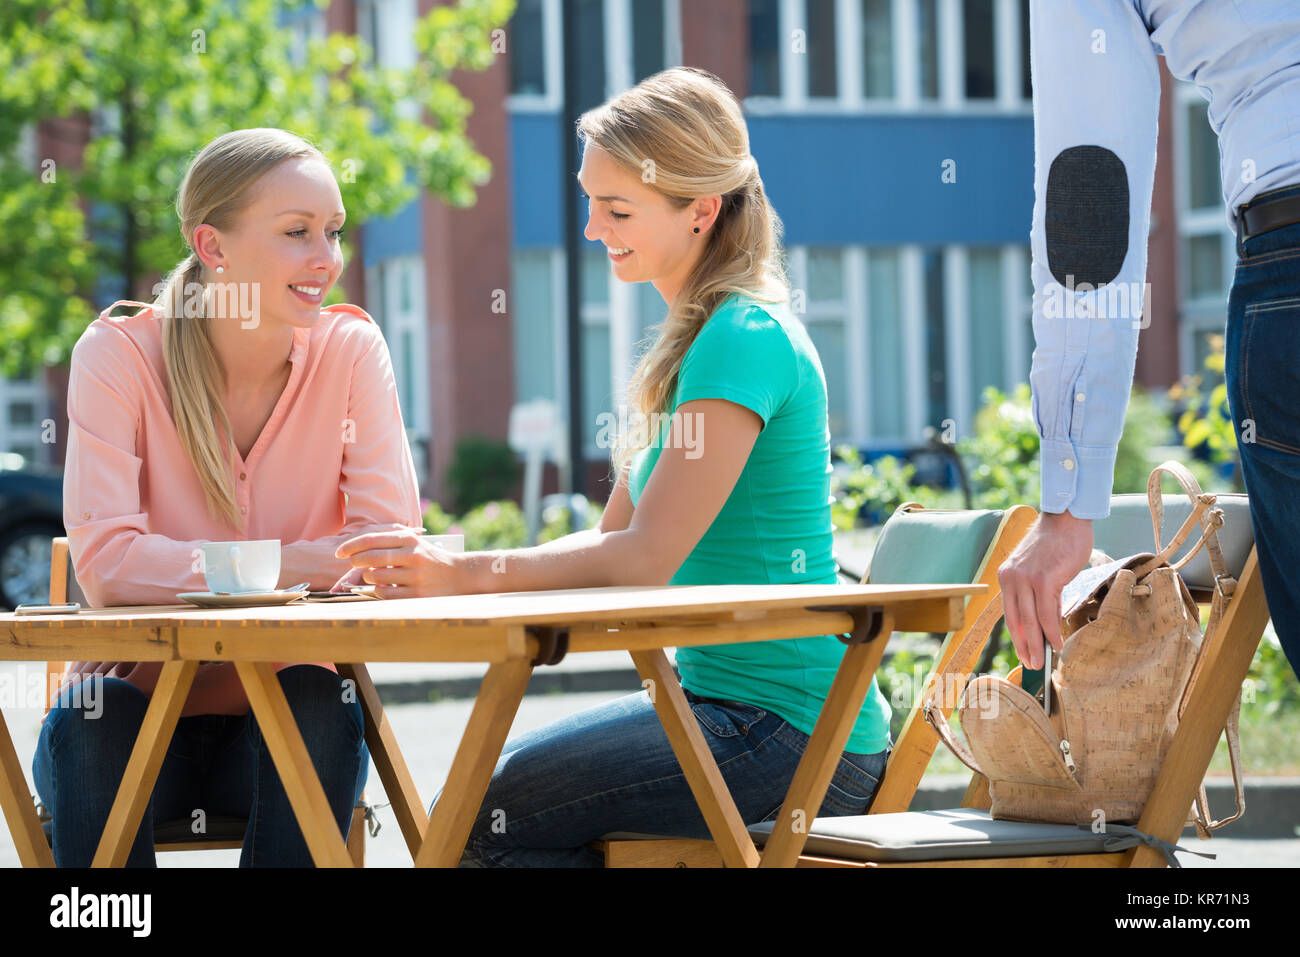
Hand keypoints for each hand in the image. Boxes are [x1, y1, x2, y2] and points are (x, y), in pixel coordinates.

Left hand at [334, 530, 469, 598]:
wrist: (460, 575)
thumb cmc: (429, 558)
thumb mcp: (415, 542)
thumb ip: (390, 540)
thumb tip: (356, 546)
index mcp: (410, 540)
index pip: (372, 540)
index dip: (351, 545)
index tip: (338, 552)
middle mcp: (413, 556)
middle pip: (371, 557)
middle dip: (356, 561)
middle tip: (353, 563)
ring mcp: (416, 576)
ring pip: (376, 577)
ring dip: (369, 577)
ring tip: (374, 575)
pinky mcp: (417, 595)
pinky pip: (385, 593)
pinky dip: (378, 590)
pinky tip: (383, 586)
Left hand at [997, 509, 1093, 669]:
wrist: (1066, 521)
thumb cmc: (1055, 545)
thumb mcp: (1038, 570)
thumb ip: (1036, 593)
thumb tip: (1045, 622)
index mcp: (1006, 577)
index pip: (1009, 613)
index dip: (1016, 636)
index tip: (1023, 652)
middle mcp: (1011, 579)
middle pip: (1016, 621)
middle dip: (1023, 646)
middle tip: (1031, 664)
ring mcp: (1026, 580)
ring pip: (1030, 620)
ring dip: (1037, 644)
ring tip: (1042, 660)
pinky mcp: (1044, 580)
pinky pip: (1046, 613)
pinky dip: (1051, 631)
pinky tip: (1057, 643)